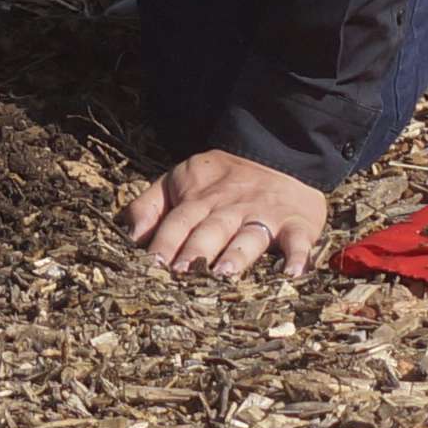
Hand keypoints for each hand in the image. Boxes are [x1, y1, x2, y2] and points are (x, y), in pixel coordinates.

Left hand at [125, 148, 329, 276]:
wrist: (278, 153)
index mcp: (200, 200)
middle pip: (211, 230)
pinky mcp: (297, 224)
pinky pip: (298, 239)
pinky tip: (293, 273)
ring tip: (226, 273)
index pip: (178, 221)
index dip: (165, 242)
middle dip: (196, 250)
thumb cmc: (221, 179)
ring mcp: (265, 216)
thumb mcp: (179, 180)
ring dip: (238, 254)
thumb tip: (128, 233)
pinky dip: (299, 255)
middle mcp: (231, 208)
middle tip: (183, 273)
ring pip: (249, 235)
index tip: (152, 264)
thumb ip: (150, 205)